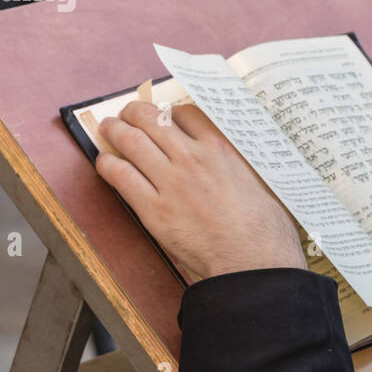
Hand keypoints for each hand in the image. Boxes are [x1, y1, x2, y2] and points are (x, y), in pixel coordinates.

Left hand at [94, 101, 305, 280]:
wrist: (252, 260)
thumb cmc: (264, 227)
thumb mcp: (261, 178)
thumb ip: (239, 161)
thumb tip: (230, 156)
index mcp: (221, 147)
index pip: (185, 113)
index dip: (171, 112)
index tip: (166, 117)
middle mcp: (192, 158)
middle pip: (152, 119)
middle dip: (134, 111)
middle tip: (127, 113)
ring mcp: (170, 182)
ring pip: (131, 141)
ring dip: (115, 130)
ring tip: (109, 128)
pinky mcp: (153, 209)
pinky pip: (120, 176)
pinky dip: (108, 164)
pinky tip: (106, 162)